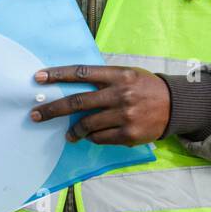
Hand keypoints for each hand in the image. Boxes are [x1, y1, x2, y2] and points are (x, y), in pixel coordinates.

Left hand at [29, 64, 169, 146]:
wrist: (175, 105)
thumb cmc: (145, 87)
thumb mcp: (127, 74)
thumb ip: (103, 78)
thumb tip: (73, 85)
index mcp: (118, 75)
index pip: (81, 73)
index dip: (58, 75)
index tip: (38, 78)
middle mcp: (119, 94)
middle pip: (78, 102)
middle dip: (52, 109)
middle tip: (35, 115)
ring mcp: (124, 115)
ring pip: (87, 124)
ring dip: (73, 131)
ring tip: (68, 134)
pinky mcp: (128, 134)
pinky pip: (101, 138)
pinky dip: (92, 138)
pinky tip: (91, 137)